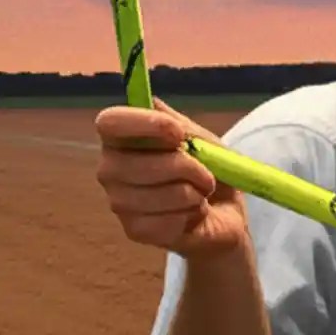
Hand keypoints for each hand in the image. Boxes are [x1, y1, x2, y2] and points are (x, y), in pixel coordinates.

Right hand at [94, 98, 248, 258]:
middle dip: (181, 167)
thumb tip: (152, 103)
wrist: (226, 214)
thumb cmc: (209, 170)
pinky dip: (188, 216)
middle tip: (205, 174)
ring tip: (200, 194)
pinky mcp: (134, 231)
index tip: (177, 134)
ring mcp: (119, 202)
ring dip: (191, 194)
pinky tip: (191, 215)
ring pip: (152, 195)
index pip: (109, 122)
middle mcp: (111, 168)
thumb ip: (177, 122)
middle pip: (130, 163)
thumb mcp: (202, 140)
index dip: (144, 125)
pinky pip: (162, 222)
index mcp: (123, 138)